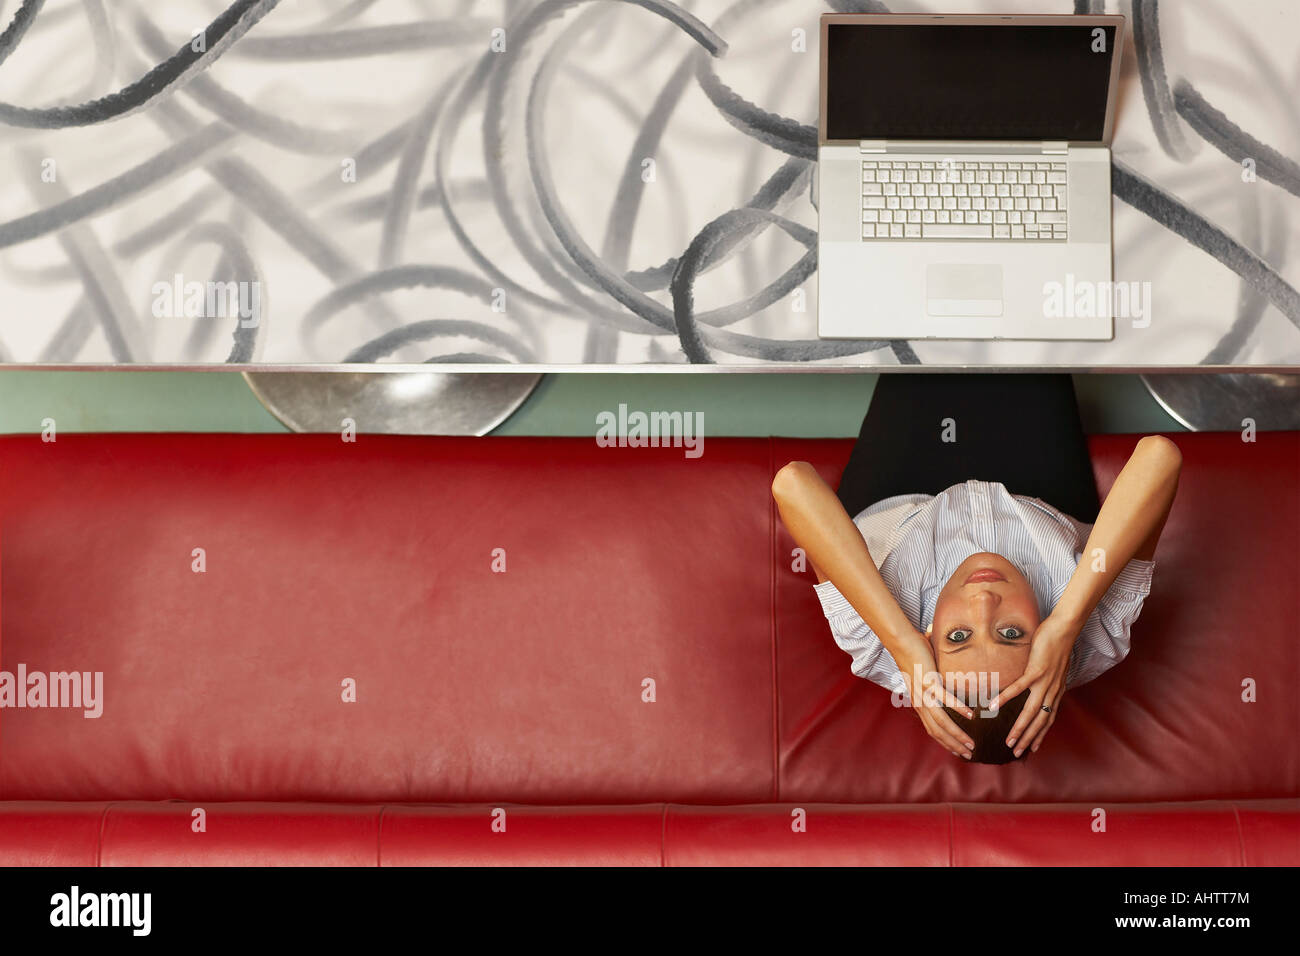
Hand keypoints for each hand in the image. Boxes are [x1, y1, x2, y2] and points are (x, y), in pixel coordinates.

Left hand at [892, 631, 976, 759]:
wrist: (901, 643)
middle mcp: (920, 702)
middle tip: (969, 754)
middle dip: (954, 745)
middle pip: (937, 731)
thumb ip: (934, 683)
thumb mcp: (923, 677)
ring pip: (941, 721)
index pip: (932, 730)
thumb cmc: (913, 656)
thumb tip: (946, 680)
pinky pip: (945, 699)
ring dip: (957, 734)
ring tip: (971, 743)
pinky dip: (958, 709)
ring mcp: (923, 693)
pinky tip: (971, 716)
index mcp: (919, 703)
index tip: (957, 751)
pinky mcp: (928, 681)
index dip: (945, 742)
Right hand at [990, 610, 1082, 756]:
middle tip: (1016, 752)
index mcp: (1056, 691)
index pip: (1048, 719)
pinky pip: (1019, 688)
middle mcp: (1051, 691)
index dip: (1040, 735)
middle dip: (1028, 739)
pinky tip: (994, 706)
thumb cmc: (1058, 644)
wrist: (1065, 630)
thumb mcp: (1056, 667)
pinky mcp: (1036, 671)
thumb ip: (1048, 678)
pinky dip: (1006, 697)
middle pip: (1039, 721)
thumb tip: (1039, 681)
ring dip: (1020, 728)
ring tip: (1009, 740)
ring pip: (1031, 711)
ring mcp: (1044, 682)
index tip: (1032, 748)